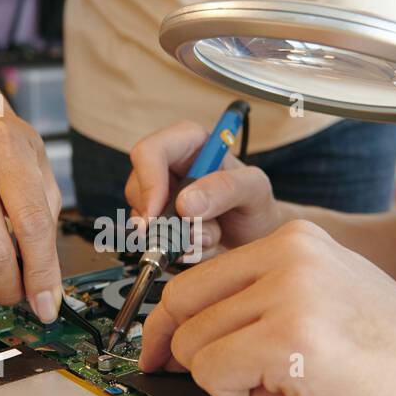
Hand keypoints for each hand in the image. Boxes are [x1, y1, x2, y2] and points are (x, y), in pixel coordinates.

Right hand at [125, 119, 282, 253]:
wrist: (258, 238)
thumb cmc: (257, 205)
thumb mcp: (255, 190)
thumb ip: (227, 189)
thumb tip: (186, 203)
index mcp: (189, 144)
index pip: (149, 152)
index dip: (148, 182)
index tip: (158, 213)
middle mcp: (169, 168)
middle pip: (138, 190)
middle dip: (166, 220)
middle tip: (197, 235)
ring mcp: (161, 198)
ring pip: (144, 220)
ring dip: (178, 239)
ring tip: (211, 238)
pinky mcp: (159, 225)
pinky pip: (153, 242)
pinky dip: (179, 252)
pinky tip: (202, 248)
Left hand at [139, 220, 395, 395]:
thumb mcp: (333, 308)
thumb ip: (268, 305)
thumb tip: (191, 333)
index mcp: (300, 240)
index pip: (196, 276)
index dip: (171, 325)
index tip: (160, 354)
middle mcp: (291, 253)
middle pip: (180, 305)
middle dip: (185, 355)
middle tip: (214, 385)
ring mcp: (291, 291)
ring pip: (192, 344)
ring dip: (227, 383)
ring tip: (290, 390)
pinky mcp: (290, 338)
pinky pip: (212, 373)